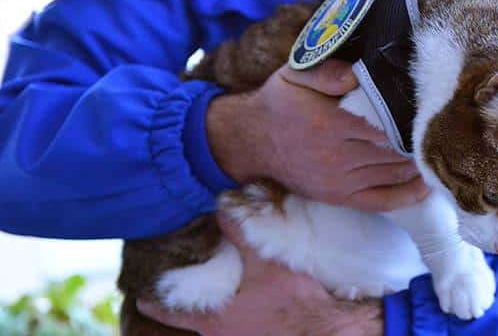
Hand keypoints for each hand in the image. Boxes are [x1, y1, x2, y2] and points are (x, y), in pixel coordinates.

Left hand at [138, 214, 383, 335]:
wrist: (325, 329)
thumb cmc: (292, 301)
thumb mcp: (265, 264)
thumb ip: (241, 236)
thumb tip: (220, 208)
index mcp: (215, 321)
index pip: (170, 314)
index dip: (153, 303)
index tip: (139, 295)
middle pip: (188, 325)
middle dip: (179, 309)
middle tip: (170, 291)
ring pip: (213, 329)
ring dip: (206, 314)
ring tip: (207, 295)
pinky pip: (234, 329)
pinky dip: (229, 318)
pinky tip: (240, 303)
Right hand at [206, 59, 429, 211]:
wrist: (250, 140)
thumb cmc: (280, 101)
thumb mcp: (297, 73)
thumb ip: (329, 70)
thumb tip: (361, 72)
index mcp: (331, 123)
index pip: (386, 121)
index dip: (412, 115)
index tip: (432, 104)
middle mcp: (338, 155)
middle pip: (396, 149)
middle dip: (420, 138)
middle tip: (445, 126)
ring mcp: (340, 180)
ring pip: (394, 173)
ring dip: (420, 163)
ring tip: (441, 149)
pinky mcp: (340, 197)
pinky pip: (382, 201)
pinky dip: (409, 194)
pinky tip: (427, 183)